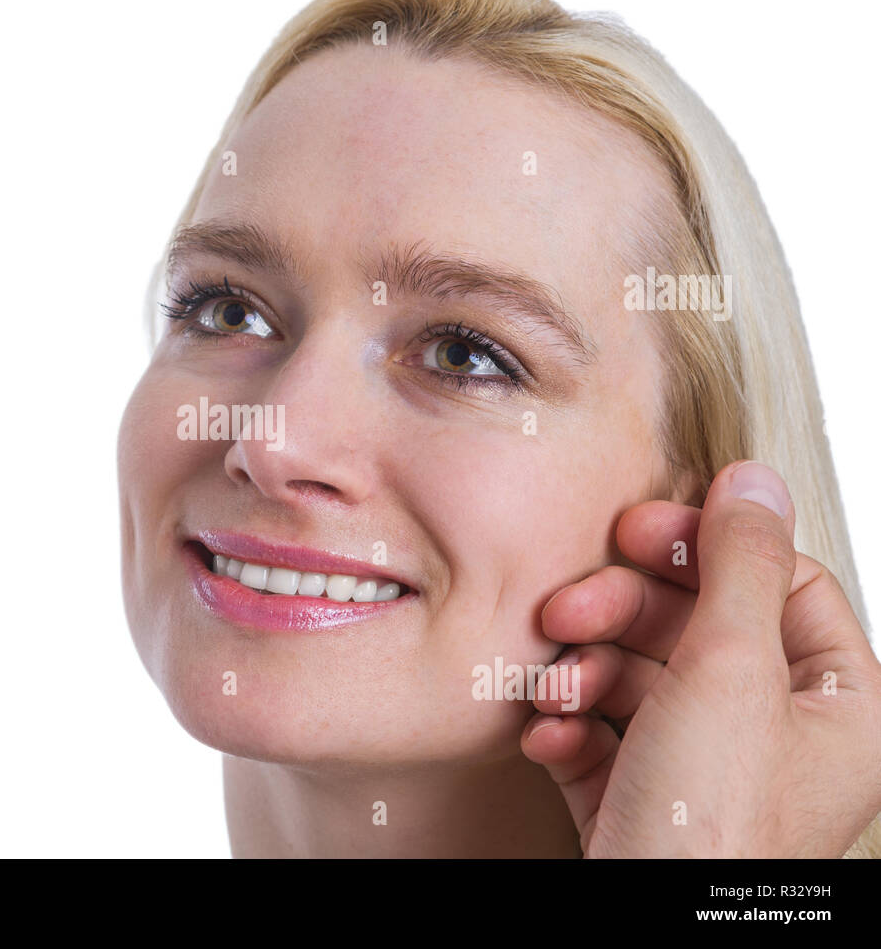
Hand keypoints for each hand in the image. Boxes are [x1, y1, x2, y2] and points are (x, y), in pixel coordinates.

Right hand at [520, 460, 880, 856]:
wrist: (640, 935)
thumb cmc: (708, 831)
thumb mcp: (728, 671)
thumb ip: (737, 564)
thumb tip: (751, 479)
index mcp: (833, 704)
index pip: (779, 583)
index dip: (705, 551)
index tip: (641, 533)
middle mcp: (775, 734)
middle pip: (692, 624)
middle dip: (618, 614)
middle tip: (568, 608)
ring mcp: (703, 767)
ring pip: (637, 674)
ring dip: (581, 673)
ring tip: (553, 692)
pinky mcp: (640, 797)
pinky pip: (603, 731)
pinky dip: (568, 726)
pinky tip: (549, 736)